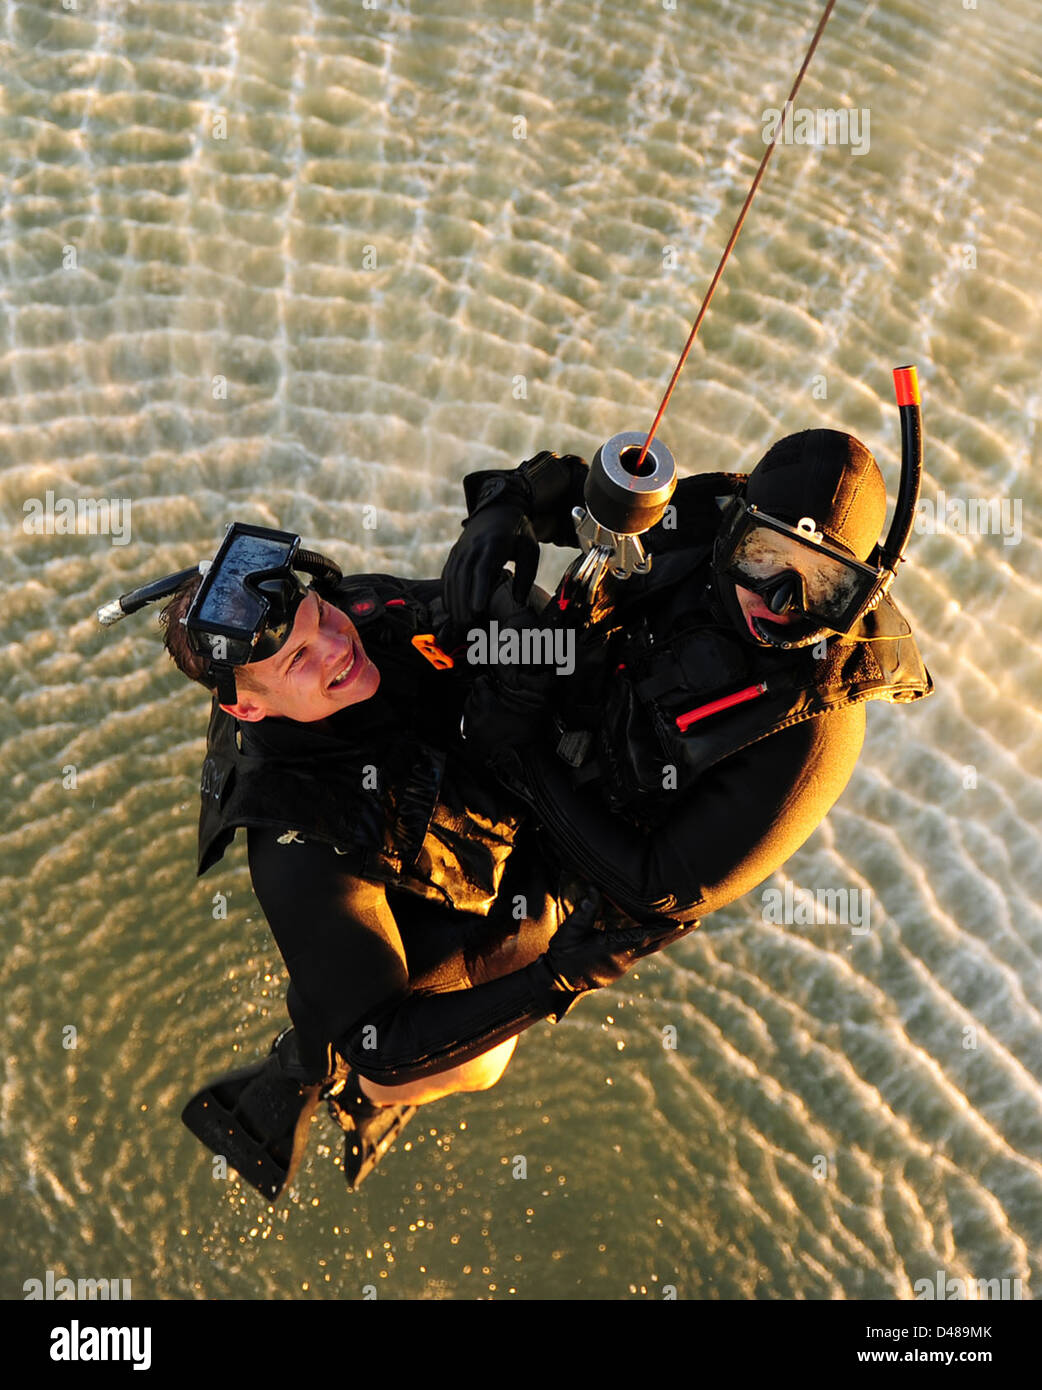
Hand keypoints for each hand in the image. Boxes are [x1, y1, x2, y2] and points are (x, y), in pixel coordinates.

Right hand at [442, 502, 539, 629]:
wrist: (499, 509)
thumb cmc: (519, 533)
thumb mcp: (529, 550)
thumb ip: (526, 576)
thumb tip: (520, 602)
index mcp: (493, 544)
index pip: (482, 570)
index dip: (478, 591)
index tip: (477, 610)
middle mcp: (472, 547)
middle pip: (463, 578)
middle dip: (463, 604)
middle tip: (468, 627)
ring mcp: (460, 549)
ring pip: (452, 578)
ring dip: (454, 602)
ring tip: (460, 624)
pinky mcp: (454, 553)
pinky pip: (447, 576)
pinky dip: (447, 594)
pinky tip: (452, 610)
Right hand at [532, 891, 689, 1007]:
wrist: (558, 981)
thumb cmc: (563, 954)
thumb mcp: (569, 932)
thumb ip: (583, 912)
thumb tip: (594, 889)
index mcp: (612, 950)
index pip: (642, 938)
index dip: (662, 930)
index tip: (679, 923)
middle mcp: (623, 960)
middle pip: (655, 945)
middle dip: (676, 933)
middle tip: (696, 922)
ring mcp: (623, 966)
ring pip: (650, 948)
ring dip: (668, 936)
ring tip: (688, 924)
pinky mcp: (621, 967)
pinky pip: (641, 951)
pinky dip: (654, 941)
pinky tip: (665, 933)